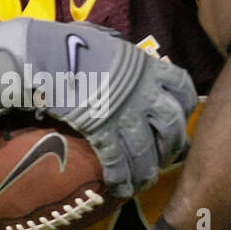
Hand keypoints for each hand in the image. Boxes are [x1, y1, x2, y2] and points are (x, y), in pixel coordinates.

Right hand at [0, 18, 196, 197]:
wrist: (44, 54)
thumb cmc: (72, 44)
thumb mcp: (109, 42)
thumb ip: (124, 55)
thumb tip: (122, 55)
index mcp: (147, 67)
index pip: (183, 88)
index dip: (186, 108)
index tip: (181, 119)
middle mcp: (142, 91)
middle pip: (171, 125)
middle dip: (172, 146)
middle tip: (166, 158)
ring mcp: (122, 112)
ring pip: (146, 150)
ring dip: (147, 171)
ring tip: (143, 183)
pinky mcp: (100, 130)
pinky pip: (117, 160)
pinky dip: (120, 177)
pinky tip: (120, 187)